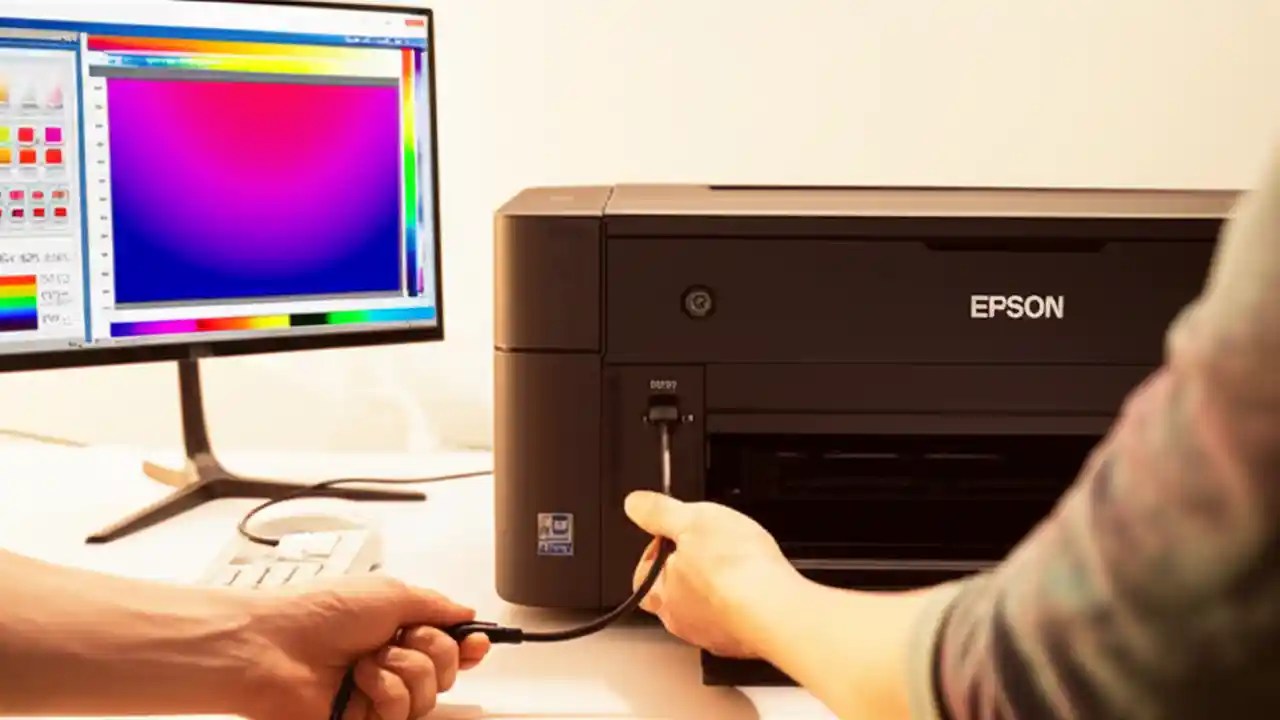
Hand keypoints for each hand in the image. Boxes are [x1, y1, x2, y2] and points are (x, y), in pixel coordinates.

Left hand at [243, 575, 490, 719]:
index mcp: (395, 627)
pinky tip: (359, 682)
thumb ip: (436, 605)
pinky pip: (402, 713)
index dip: (467, 646)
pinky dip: (385, 692)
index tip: (477, 643)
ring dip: (405, 671)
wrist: (272, 648)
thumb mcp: (390, 593)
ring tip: (370, 661)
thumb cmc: (320, 612)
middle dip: (434, 651)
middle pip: (446, 670)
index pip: (446, 643)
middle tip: (404, 639)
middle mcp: (389, 661)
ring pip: (428, 694)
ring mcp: (376, 694)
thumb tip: (466, 612)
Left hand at [625, 491, 800, 658]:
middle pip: (674, 591)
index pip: (642, 574)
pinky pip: (736, 618)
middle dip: (690, 569)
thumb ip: (658, 512)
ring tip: (738, 566)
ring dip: (718, 588)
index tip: (675, 534)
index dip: (658, 548)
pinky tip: (756, 587)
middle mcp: (683, 622)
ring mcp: (714, 635)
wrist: (777, 608)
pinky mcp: (744, 641)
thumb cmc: (735, 569)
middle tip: (710, 549)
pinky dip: (742, 603)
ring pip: (707, 607)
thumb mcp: (692, 520)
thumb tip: (634, 504)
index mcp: (660, 595)